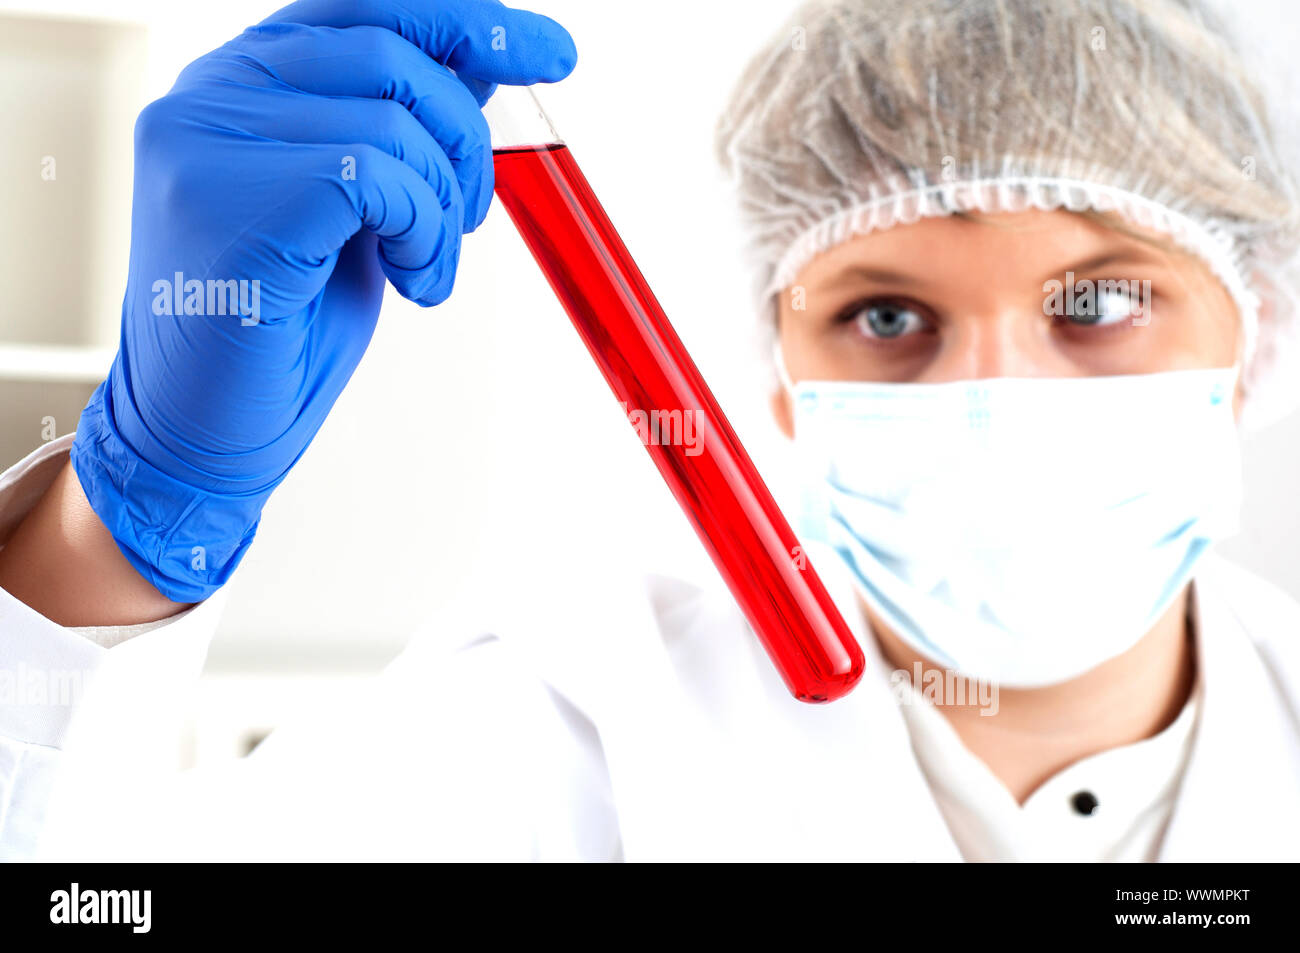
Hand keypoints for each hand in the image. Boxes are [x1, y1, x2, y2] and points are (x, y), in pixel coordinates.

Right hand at [70, 0, 575, 600]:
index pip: (368, 9)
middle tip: (469, 215)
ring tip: (426, 270)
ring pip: (390, 122)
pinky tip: (411, 284)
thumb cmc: (284, 328)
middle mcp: (210, 93)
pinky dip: (421, 232)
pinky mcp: (223, 199)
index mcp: (242, 81)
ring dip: (442, 208)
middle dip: (465, 138)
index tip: (551, 52)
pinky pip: (375, 177)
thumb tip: (479, 68)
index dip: (468, 23)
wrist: (208, 431)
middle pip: (389, 52)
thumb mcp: (363, 208)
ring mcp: (204, 141)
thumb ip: (401, 130)